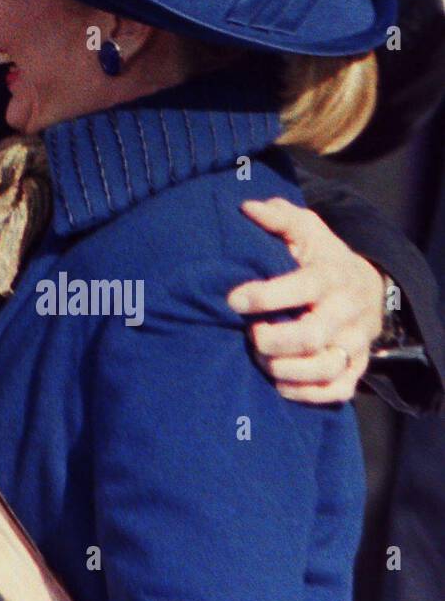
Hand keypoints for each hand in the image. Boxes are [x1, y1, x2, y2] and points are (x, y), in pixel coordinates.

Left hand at [227, 198, 383, 403]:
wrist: (366, 285)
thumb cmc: (321, 255)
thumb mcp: (305, 229)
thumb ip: (278, 217)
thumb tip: (247, 207)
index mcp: (330, 276)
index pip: (302, 287)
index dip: (266, 296)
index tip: (233, 300)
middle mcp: (346, 312)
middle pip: (312, 336)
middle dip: (274, 340)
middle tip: (250, 336)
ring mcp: (354, 342)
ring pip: (325, 367)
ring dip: (286, 369)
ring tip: (261, 360)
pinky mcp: (356, 366)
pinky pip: (338, 390)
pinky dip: (307, 393)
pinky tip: (280, 384)